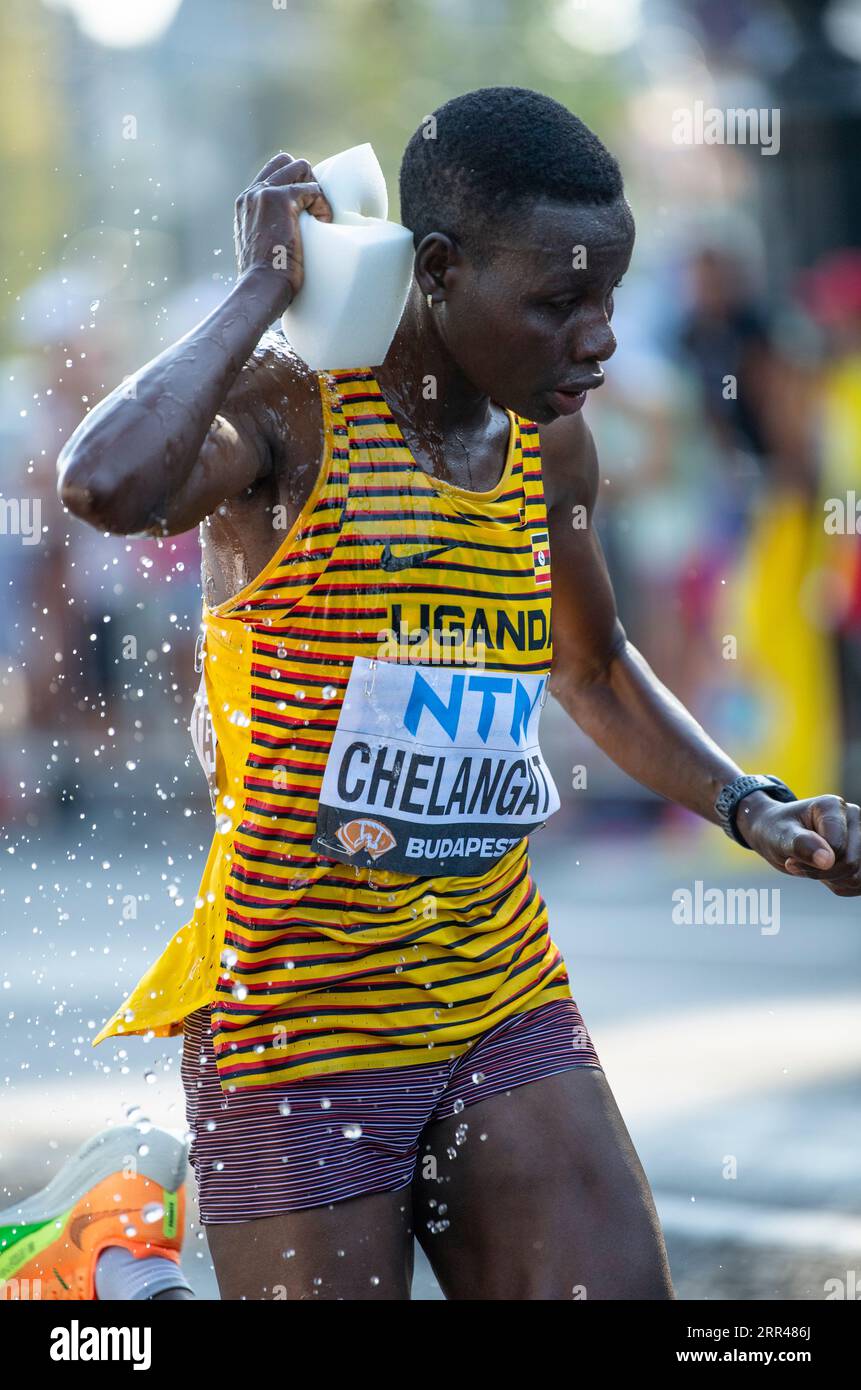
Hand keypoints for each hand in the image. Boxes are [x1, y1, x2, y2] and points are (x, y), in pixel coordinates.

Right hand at [233, 153, 332, 311]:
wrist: (260, 287)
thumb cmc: (265, 281)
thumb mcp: (261, 250)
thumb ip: (268, 233)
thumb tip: (289, 237)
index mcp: (245, 204)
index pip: (272, 174)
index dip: (295, 186)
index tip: (306, 212)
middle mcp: (252, 194)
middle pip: (287, 163)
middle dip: (307, 181)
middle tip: (315, 211)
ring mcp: (265, 194)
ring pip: (301, 168)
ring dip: (316, 191)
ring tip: (319, 219)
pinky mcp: (281, 199)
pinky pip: (312, 189)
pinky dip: (322, 205)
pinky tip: (322, 225)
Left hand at [738, 791, 860, 894]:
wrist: (779, 835)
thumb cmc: (777, 831)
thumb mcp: (780, 836)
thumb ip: (801, 845)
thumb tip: (827, 860)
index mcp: (833, 806)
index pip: (837, 848)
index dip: (812, 863)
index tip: (790, 860)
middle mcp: (854, 817)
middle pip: (850, 863)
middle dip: (821, 873)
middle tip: (799, 864)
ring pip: (858, 876)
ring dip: (832, 880)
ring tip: (813, 866)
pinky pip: (860, 885)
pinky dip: (840, 886)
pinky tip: (825, 874)